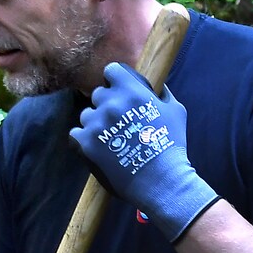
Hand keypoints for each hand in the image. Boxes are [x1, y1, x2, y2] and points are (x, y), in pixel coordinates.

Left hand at [70, 62, 218, 241]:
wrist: (162, 182)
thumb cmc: (172, 146)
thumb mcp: (176, 112)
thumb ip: (163, 94)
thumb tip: (157, 86)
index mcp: (131, 91)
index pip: (111, 71)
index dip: (115, 81)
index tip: (119, 92)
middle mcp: (110, 103)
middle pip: (97, 94)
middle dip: (106, 106)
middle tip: (118, 123)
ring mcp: (95, 123)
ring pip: (86, 115)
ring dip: (95, 124)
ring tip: (110, 140)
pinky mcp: (85, 143)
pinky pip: (76, 134)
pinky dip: (84, 141)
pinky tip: (99, 150)